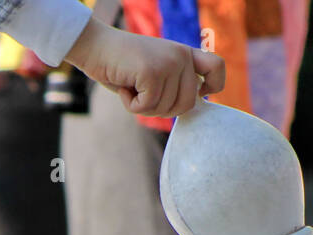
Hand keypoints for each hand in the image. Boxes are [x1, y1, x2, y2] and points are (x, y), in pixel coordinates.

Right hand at [65, 18, 223, 116]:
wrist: (94, 47)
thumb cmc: (121, 65)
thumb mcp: (155, 72)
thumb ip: (175, 84)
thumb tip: (193, 104)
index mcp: (184, 54)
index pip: (217, 69)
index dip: (212, 87)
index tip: (197, 93)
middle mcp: (181, 56)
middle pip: (187, 105)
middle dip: (162, 110)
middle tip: (143, 95)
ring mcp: (169, 63)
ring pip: (165, 109)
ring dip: (143, 107)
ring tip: (131, 85)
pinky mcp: (153, 72)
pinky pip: (147, 107)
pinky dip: (131, 105)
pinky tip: (124, 86)